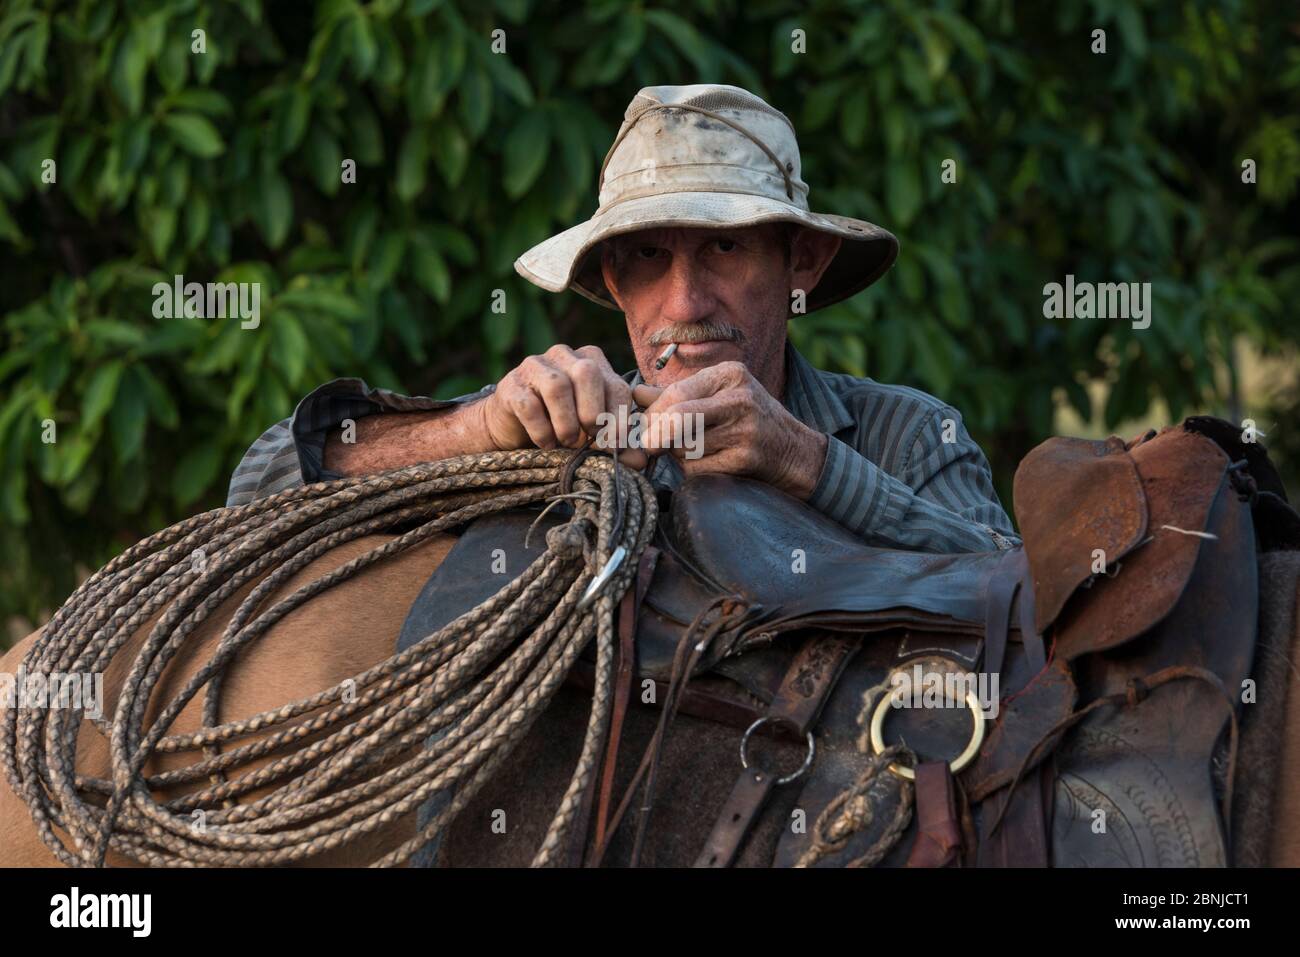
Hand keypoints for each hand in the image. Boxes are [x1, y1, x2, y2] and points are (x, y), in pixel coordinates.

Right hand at [477, 344, 647, 467]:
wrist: (512, 427)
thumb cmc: (559, 425)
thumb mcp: (592, 433)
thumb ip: (616, 444)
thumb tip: (641, 463)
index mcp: (592, 362)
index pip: (617, 385)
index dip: (619, 419)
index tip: (615, 446)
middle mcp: (565, 355)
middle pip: (588, 373)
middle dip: (592, 413)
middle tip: (588, 440)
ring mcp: (535, 366)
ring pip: (558, 386)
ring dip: (566, 422)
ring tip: (567, 442)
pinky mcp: (510, 384)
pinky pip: (529, 404)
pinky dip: (541, 429)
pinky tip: (546, 443)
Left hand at [632, 361, 827, 498]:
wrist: (795, 452)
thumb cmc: (748, 421)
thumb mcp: (718, 397)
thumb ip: (676, 395)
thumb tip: (635, 393)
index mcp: (730, 374)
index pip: (675, 393)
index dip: (652, 415)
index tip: (643, 429)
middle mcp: (739, 398)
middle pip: (678, 418)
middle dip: (657, 435)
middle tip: (649, 446)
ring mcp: (744, 429)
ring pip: (684, 446)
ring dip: (677, 455)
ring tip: (692, 451)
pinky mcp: (745, 459)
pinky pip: (698, 468)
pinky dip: (693, 471)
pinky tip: (709, 464)